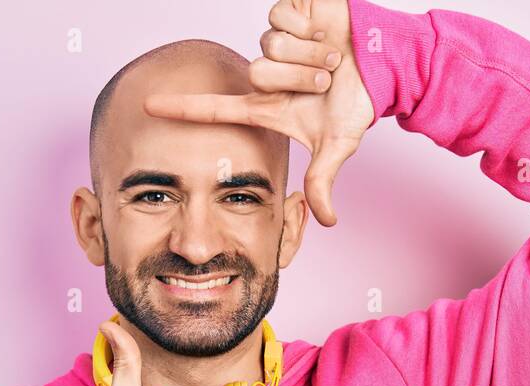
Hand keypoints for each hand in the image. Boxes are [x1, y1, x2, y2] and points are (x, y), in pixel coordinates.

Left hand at [144, 0, 372, 226]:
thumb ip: (322, 180)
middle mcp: (264, 73)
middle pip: (257, 73)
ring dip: (307, 54)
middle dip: (298, 77)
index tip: (147, 106)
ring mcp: (273, 42)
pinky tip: (323, 32)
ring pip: (270, 46)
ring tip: (328, 58)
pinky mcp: (285, 11)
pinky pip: (282, 18)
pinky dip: (309, 28)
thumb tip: (328, 221)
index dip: (181, 108)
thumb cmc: (357, 101)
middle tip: (323, 81)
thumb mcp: (337, 145)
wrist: (382, 61)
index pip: (215, 107)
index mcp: (266, 105)